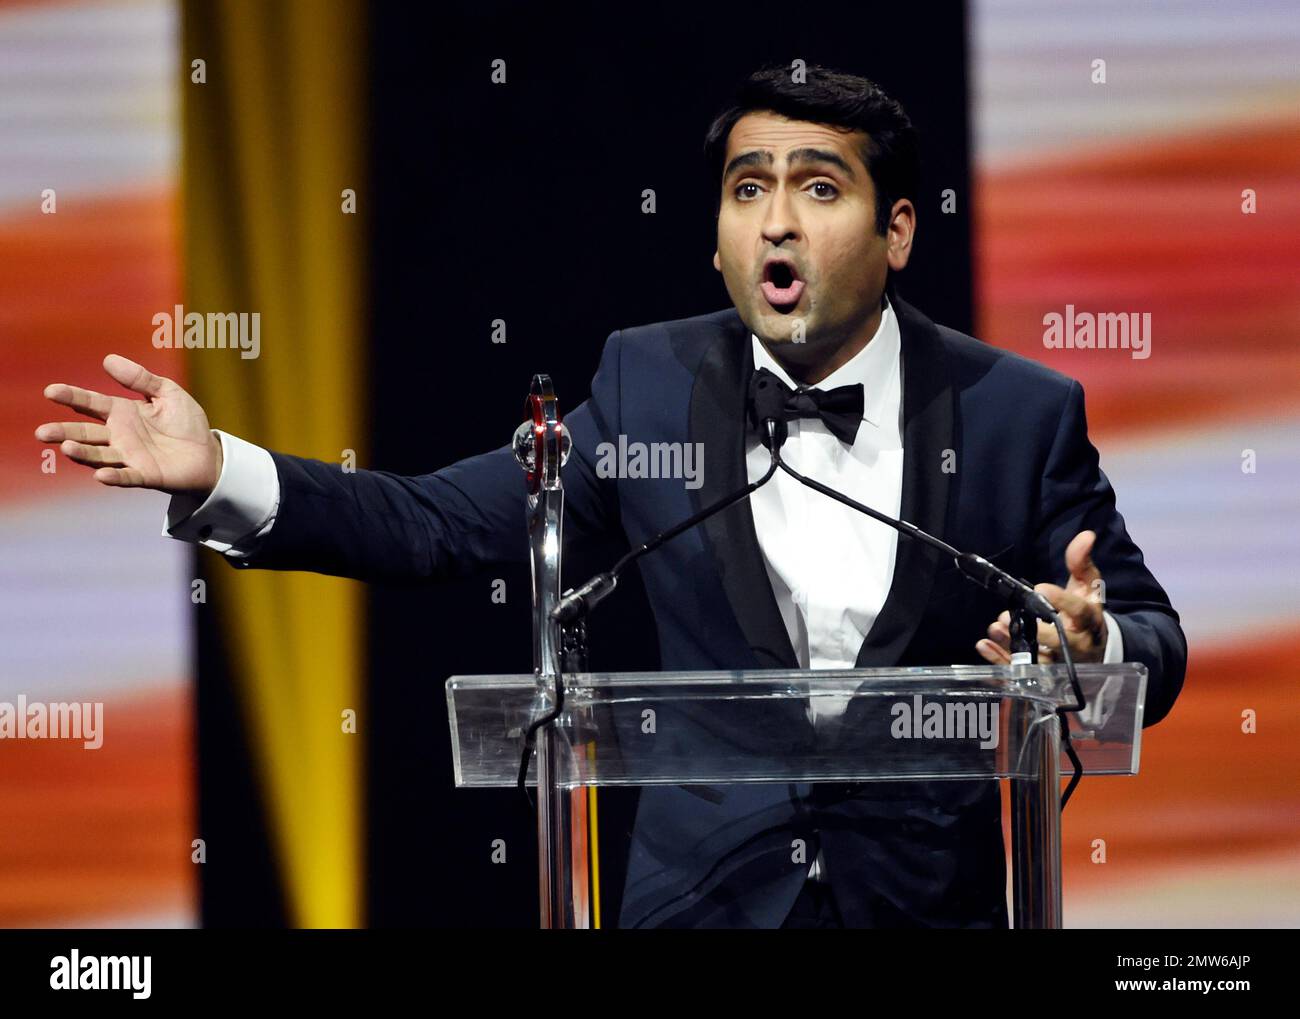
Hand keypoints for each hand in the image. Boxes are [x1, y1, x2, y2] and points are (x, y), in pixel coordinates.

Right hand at [36, 354, 222, 494]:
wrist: (208, 452)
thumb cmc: (185, 422)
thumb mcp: (167, 393)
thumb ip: (141, 379)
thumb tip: (108, 359)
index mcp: (121, 413)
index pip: (91, 403)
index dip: (71, 397)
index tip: (51, 391)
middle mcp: (119, 436)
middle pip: (86, 433)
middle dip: (64, 432)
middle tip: (43, 433)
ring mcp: (130, 457)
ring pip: (100, 455)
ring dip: (83, 453)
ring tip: (66, 447)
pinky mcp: (145, 475)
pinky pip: (126, 477)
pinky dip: (113, 477)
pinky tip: (100, 475)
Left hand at [975, 530, 1107, 664]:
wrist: (1092, 647)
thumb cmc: (1084, 612)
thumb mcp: (1086, 587)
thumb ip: (1081, 562)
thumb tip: (1085, 536)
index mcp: (1089, 621)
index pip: (1080, 611)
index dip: (1061, 600)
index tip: (1041, 587)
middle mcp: (1077, 645)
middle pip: (1059, 641)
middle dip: (1035, 629)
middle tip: (1007, 614)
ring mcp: (1059, 662)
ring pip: (1037, 660)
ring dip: (1012, 646)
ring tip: (995, 627)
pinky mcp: (1043, 675)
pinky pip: (1022, 672)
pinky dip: (1001, 660)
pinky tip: (984, 645)